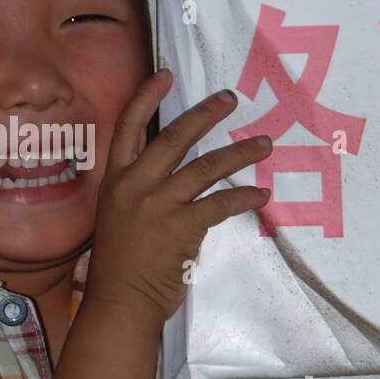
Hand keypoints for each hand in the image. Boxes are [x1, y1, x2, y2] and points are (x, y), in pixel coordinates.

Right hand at [85, 70, 272, 326]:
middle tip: (230, 99)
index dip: (146, 97)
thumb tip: (168, 175)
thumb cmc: (119, 267)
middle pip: (175, 137)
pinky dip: (245, 198)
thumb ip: (138, 193)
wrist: (120, 304)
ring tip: (264, 144)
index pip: (127, 127)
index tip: (165, 74)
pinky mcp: (182, 228)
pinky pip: (221, 204)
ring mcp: (159, 206)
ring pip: (206, 167)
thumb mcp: (117, 219)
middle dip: (206, 114)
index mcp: (115, 181)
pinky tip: (261, 196)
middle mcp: (135, 186)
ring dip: (240, 154)